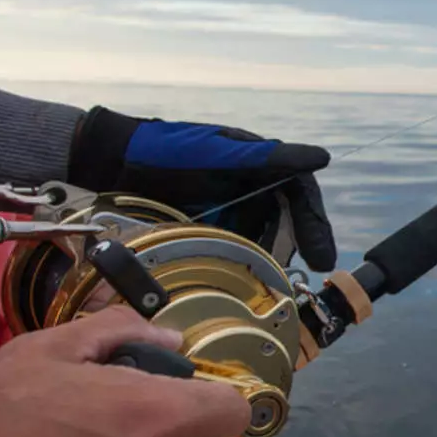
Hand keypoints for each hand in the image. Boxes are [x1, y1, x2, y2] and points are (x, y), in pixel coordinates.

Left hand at [68, 106, 336, 270]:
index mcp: (258, 164)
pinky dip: (241, 266)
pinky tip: (243, 282)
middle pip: (285, 222)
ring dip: (269, 261)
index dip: (315, 225)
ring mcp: (227, 209)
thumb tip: (320, 158)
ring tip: (274, 286)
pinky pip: (233, 249)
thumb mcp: (220, 152)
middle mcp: (248, 188)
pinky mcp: (205, 228)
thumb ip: (270, 156)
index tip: (323, 257)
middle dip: (295, 249)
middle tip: (299, 277)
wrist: (113, 162)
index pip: (300, 195)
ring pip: (261, 239)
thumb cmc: (168, 150)